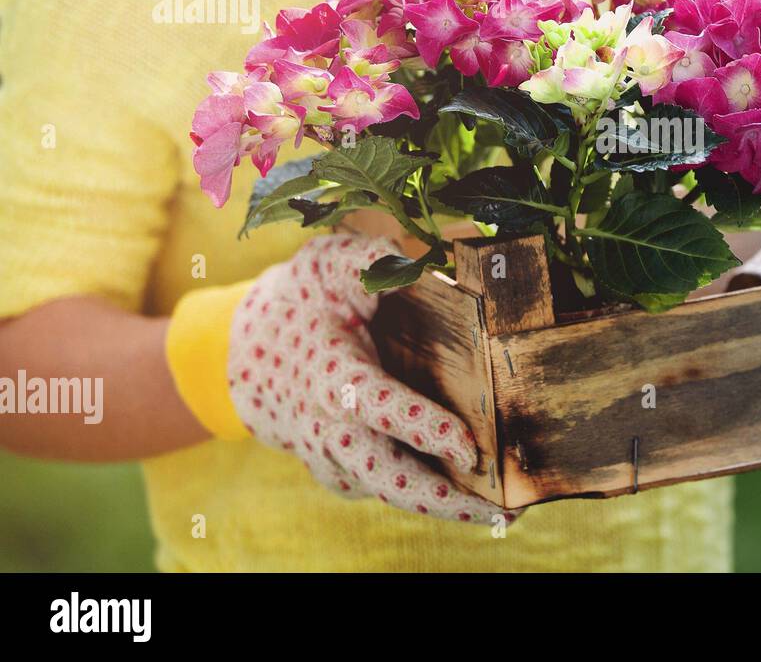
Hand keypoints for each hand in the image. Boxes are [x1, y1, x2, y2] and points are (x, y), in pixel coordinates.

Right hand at [228, 234, 509, 524]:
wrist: (244, 354)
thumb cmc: (302, 302)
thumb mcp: (326, 266)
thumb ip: (365, 260)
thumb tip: (413, 260)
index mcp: (332, 377)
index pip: (379, 408)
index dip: (423, 427)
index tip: (468, 446)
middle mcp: (332, 428)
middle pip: (388, 478)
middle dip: (441, 501)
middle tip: (498, 516)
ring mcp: (335, 457)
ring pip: (392, 491)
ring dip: (443, 506)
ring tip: (501, 514)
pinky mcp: (343, 472)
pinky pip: (386, 488)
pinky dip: (423, 495)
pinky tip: (471, 496)